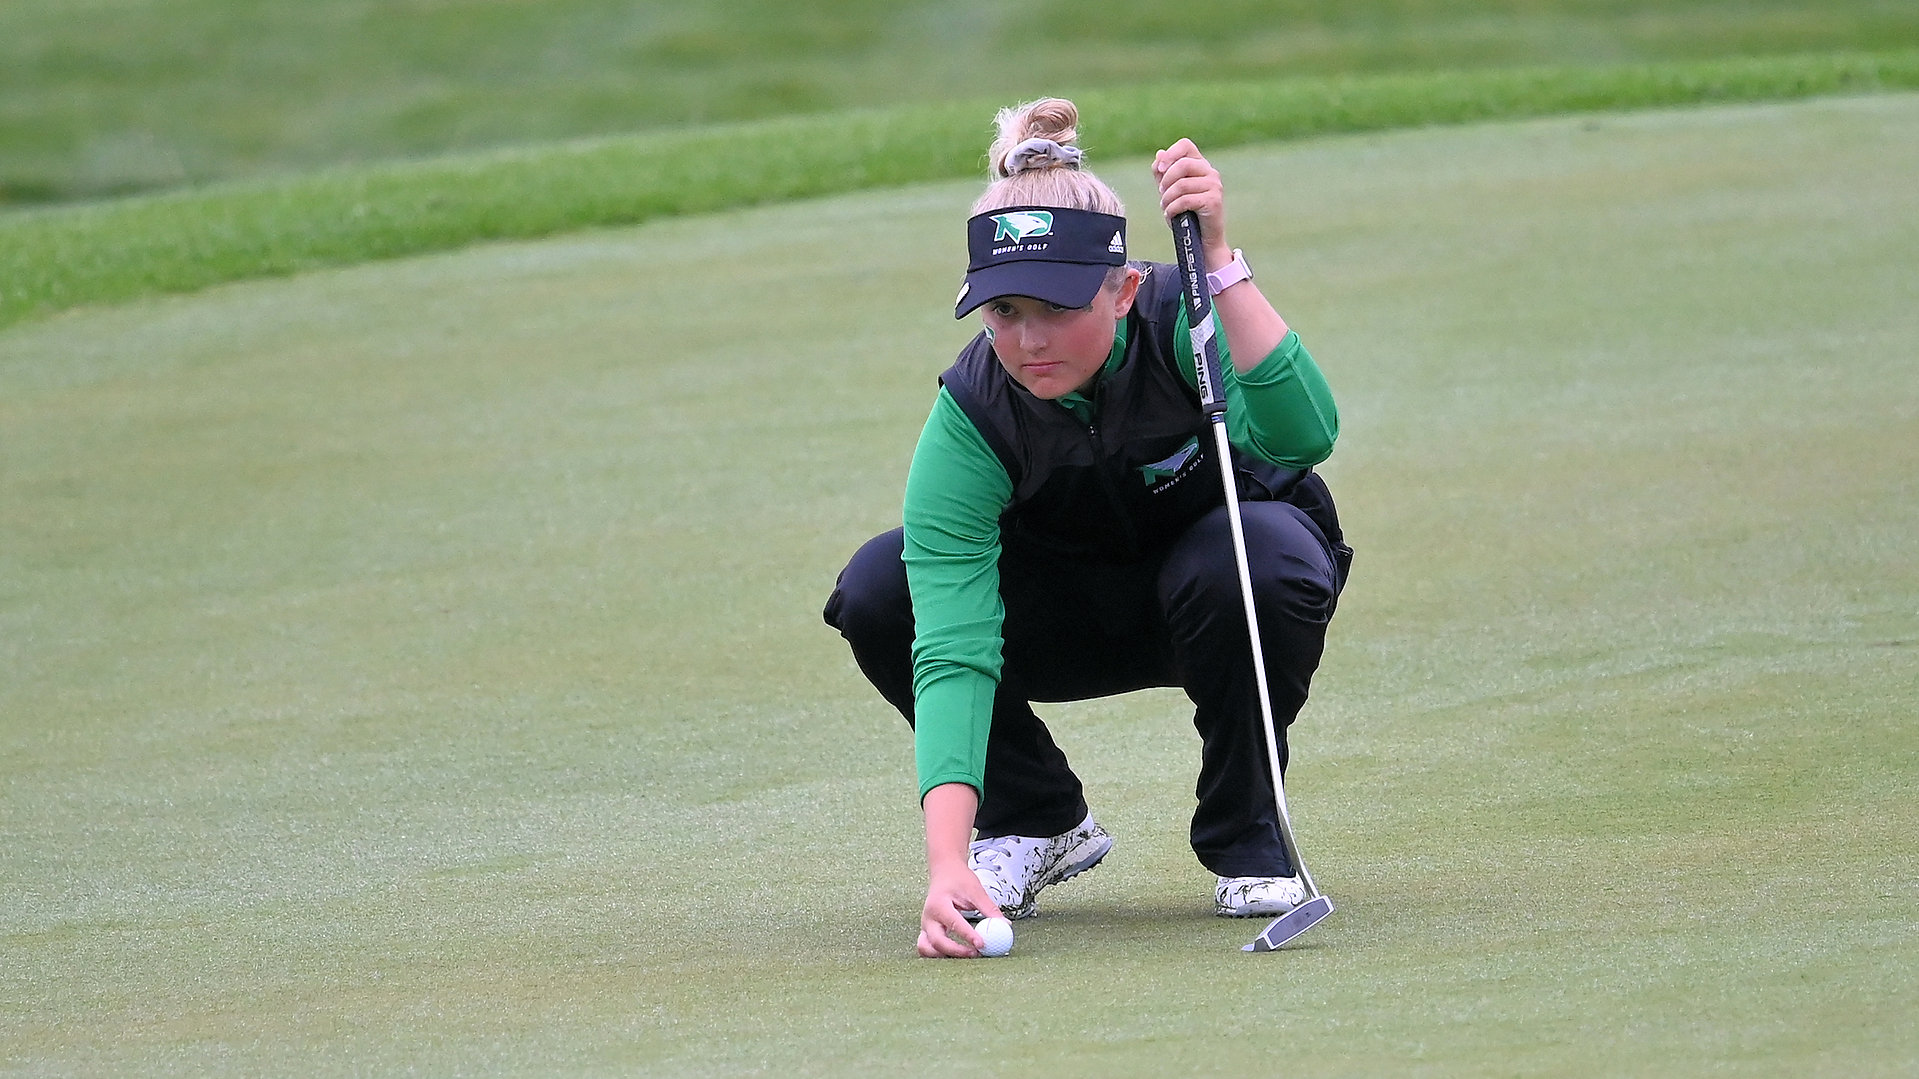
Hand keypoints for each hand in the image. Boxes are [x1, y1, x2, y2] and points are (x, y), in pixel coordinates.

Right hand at [916, 861, 1002, 957]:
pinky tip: (957, 954)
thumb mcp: (975, 890)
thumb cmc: (958, 879)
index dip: (968, 936)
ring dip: (945, 956)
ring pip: (927, 949)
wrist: (944, 872)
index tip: (982, 944)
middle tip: (977, 953)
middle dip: (957, 951)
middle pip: (937, 942)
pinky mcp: (927, 932)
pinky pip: (927, 949)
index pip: (954, 923)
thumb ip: (989, 908)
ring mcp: (925, 926)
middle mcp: (928, 918)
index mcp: (939, 904)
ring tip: (968, 954)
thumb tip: (1005, 925)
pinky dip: (940, 954)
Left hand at [1153, 139, 1232, 271]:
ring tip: (1166, 209)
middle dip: (1165, 182)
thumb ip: (1164, 174)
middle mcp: (1210, 172)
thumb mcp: (1170, 192)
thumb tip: (1159, 154)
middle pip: (1182, 165)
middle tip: (1162, 196)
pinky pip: (1185, 200)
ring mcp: (1214, 185)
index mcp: (1200, 165)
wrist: (1202, 241)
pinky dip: (1172, 209)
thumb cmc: (1186, 216)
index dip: (1170, 154)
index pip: (1185, 145)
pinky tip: (1171, 216)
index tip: (1160, 170)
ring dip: (1167, 199)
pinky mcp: (1214, 201)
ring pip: (1181, 184)